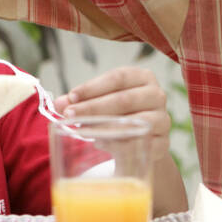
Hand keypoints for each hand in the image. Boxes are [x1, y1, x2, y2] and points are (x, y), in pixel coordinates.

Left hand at [55, 67, 171, 164]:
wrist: (139, 145)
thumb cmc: (116, 117)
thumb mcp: (98, 104)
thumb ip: (79, 102)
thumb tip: (58, 103)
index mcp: (142, 77)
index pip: (118, 77)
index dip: (92, 87)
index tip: (70, 97)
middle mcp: (156, 95)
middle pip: (124, 99)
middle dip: (93, 108)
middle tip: (69, 116)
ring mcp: (163, 119)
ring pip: (134, 122)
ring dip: (104, 127)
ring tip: (81, 131)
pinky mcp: (164, 143)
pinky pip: (140, 144)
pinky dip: (119, 145)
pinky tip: (101, 144)